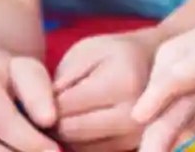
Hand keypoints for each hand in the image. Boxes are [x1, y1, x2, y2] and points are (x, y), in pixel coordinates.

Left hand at [50, 32, 155, 150]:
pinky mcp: (130, 148)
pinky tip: (82, 120)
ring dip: (65, 132)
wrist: (153, 64)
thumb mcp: (86, 52)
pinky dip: (78, 140)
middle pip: (69, 131)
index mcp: (122, 84)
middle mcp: (134, 115)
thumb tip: (42, 111)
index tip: (43, 90)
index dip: (44, 101)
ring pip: (76, 146)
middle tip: (51, 102)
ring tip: (70, 109)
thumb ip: (63, 79)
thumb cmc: (113, 54)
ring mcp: (135, 136)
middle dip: (52, 119)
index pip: (64, 107)